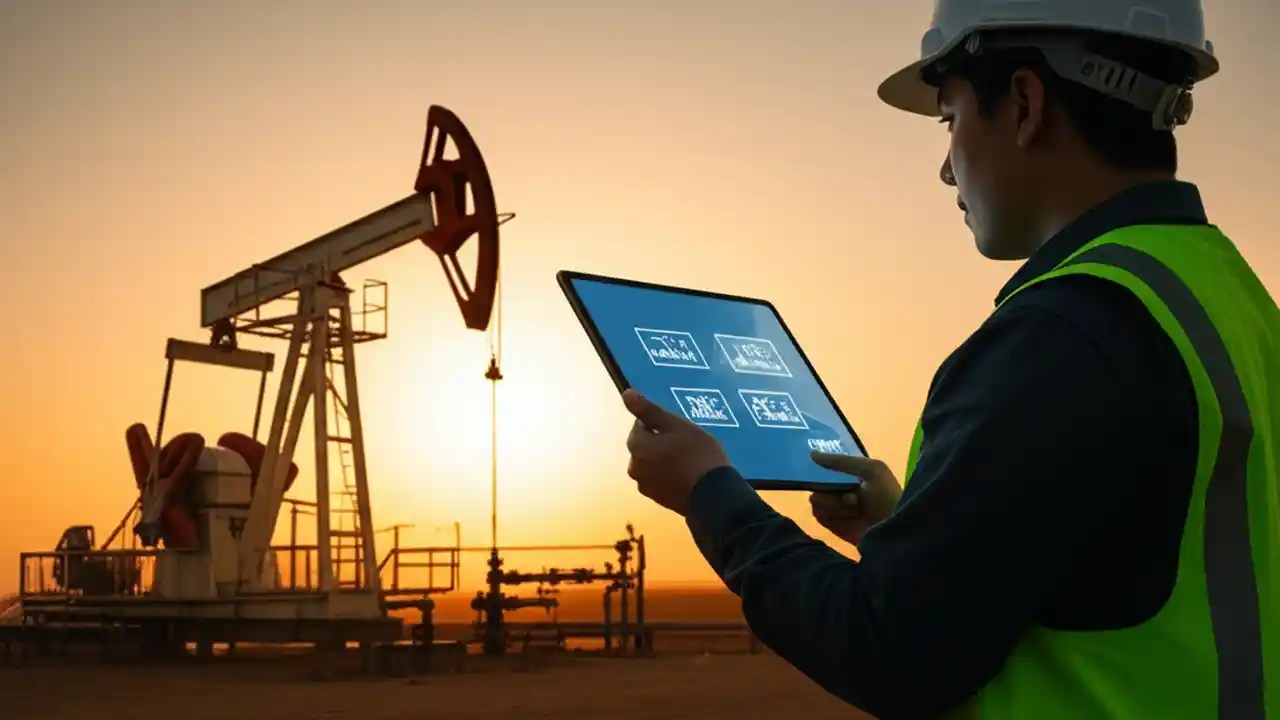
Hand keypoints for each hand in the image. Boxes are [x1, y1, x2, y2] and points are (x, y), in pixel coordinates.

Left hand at [622, 389, 731, 515]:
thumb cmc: (697, 454)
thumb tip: (626, 393)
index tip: (678, 428)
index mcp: (636, 446)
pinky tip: (688, 474)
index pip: (640, 425)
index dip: (659, 424)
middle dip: (660, 442)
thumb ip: (648, 410)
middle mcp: (635, 467)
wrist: (714, 496)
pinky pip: (660, 479)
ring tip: (688, 459)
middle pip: (644, 446)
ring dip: (663, 459)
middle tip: (685, 442)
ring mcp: (646, 486)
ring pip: (652, 463)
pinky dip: (668, 474)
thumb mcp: (676, 426)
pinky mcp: (658, 500)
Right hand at [808, 452, 901, 546]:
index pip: (828, 468)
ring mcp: (838, 510)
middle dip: (830, 489)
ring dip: (833, 504)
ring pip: (818, 501)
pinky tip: (846, 518)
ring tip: (854, 509)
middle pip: (819, 485)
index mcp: (855, 476)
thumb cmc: (887, 496)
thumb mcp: (871, 470)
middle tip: (851, 497)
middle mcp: (844, 492)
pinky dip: (830, 516)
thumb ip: (842, 461)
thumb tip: (812, 455)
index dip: (822, 468)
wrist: (895, 529)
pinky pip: (819, 516)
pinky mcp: (835, 527)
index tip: (819, 468)